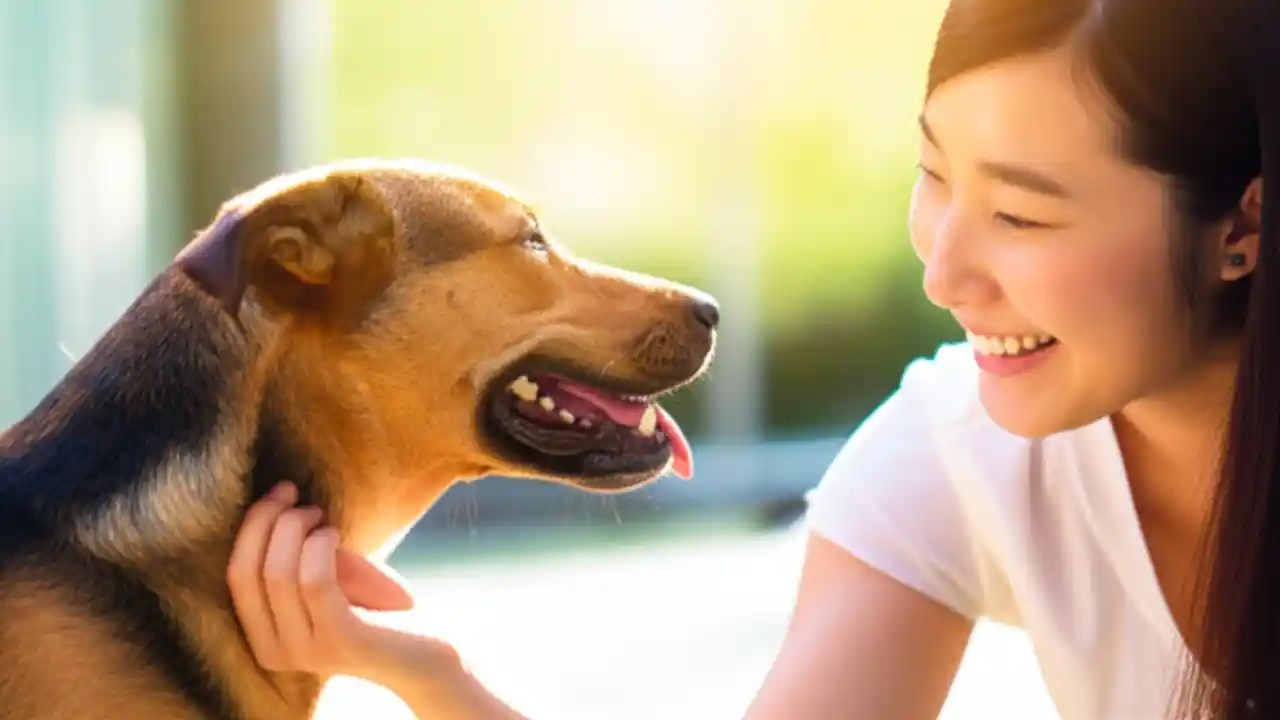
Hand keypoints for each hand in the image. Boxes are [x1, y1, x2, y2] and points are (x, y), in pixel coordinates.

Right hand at [226, 481, 458, 684]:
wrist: (426, 649)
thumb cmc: (375, 605)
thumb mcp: (326, 575)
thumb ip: (295, 553)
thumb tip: (278, 499)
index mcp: (263, 637)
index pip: (236, 575)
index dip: (251, 525)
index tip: (279, 490)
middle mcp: (274, 652)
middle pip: (248, 572)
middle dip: (269, 519)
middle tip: (299, 496)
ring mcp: (306, 651)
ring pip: (278, 572)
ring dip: (298, 528)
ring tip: (324, 519)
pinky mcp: (340, 640)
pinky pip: (314, 580)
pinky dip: (320, 545)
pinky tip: (335, 533)